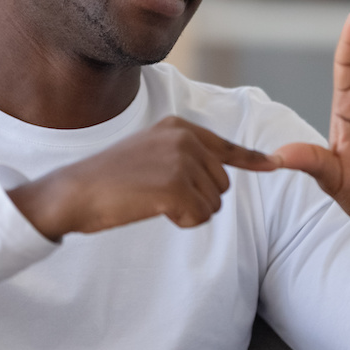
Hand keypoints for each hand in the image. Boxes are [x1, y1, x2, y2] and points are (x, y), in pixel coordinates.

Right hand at [8, 116, 281, 240]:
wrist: (75, 192)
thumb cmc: (109, 179)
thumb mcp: (149, 152)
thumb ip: (184, 156)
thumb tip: (220, 174)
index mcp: (179, 127)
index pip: (225, 147)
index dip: (252, 159)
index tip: (274, 164)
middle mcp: (185, 138)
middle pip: (221, 184)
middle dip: (198, 199)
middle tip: (158, 195)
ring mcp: (181, 161)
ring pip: (213, 203)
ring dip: (188, 212)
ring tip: (152, 201)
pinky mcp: (176, 186)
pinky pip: (200, 216)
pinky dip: (181, 222)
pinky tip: (155, 211)